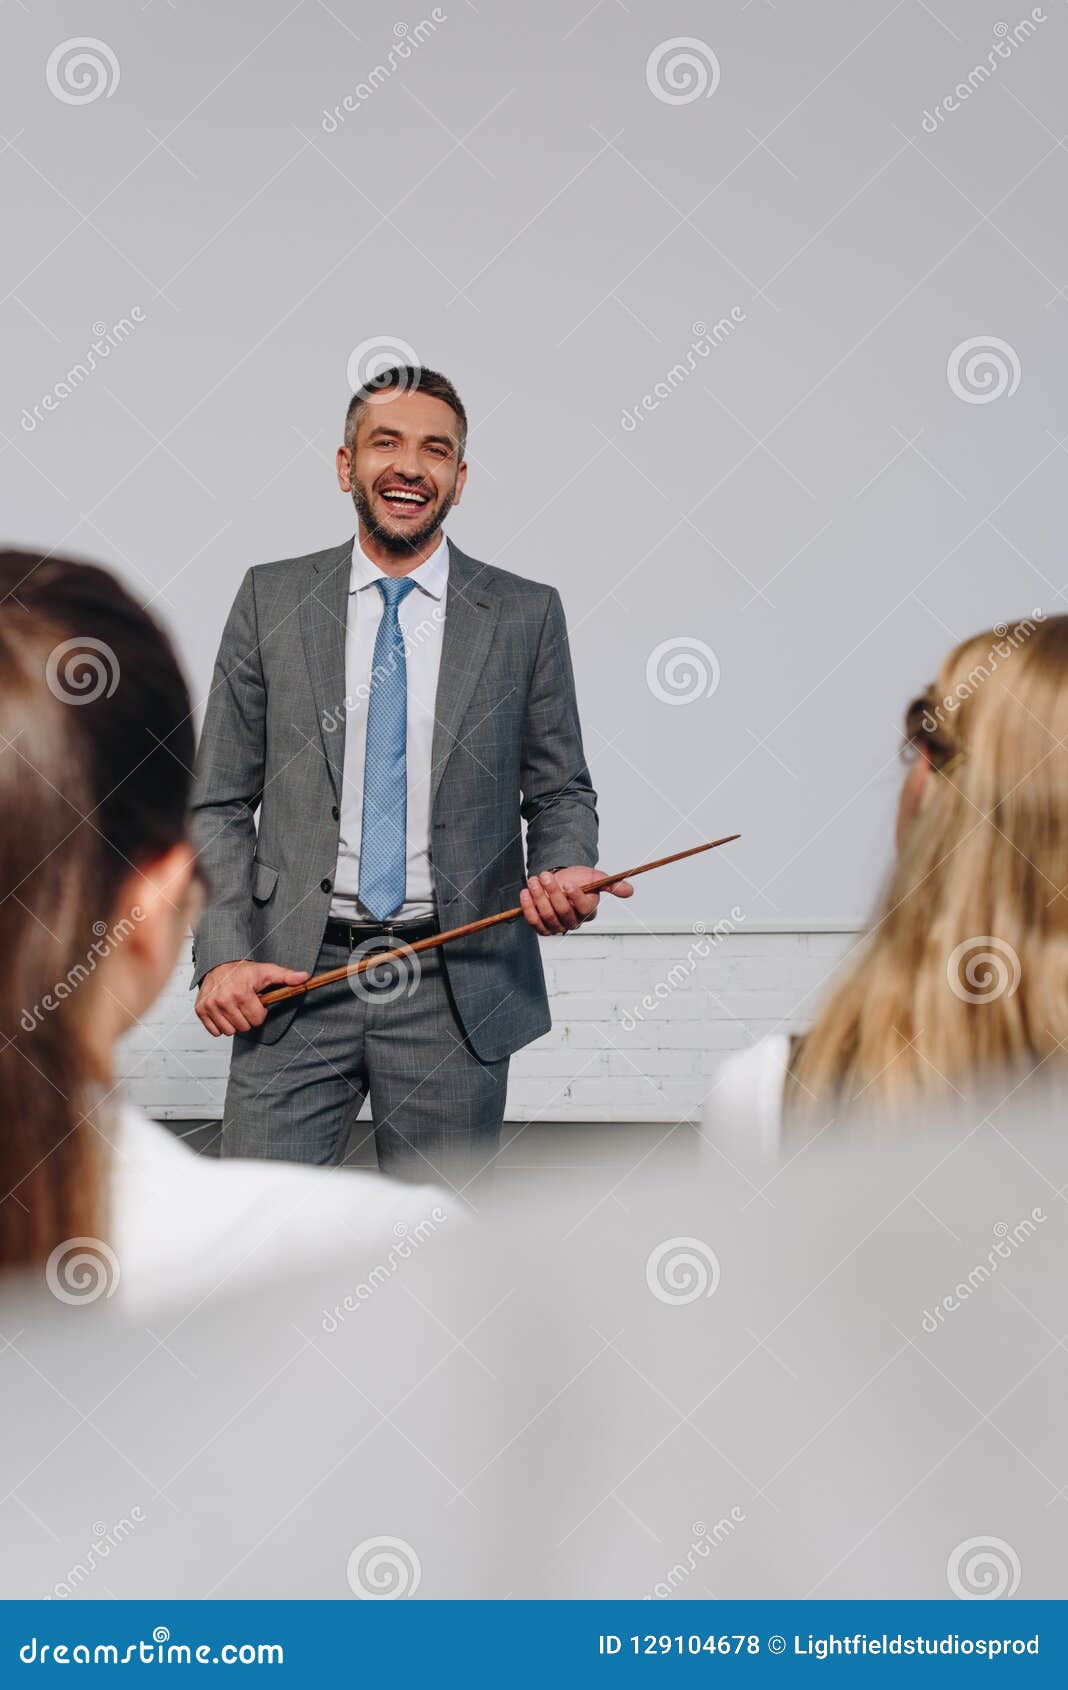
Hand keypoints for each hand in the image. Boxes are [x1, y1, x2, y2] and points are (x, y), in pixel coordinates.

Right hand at [195, 959, 309, 1036]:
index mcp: (241, 993)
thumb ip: (286, 976)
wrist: (218, 964)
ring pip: (230, 1031)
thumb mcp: (267, 971)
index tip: (256, 1001)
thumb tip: (305, 978)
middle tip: (245, 1004)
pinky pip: (215, 1032)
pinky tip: (224, 1012)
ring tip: (235, 1007)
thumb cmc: (243, 971)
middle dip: (248, 1018)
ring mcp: (210, 1006)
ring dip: (235, 1023)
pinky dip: (221, 1025)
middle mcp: (223, 1000)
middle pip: (244, 1027)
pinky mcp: (200, 1010)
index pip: (257, 1020)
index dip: (260, 1012)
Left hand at [518, 865, 633, 935]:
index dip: (575, 897)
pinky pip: (534, 921)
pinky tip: (525, 893)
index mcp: (588, 910)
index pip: (583, 907)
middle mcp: (573, 921)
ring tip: (534, 881)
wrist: (561, 881)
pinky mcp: (542, 927)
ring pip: (547, 916)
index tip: (568, 883)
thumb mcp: (596, 878)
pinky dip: (527, 908)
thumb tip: (630, 891)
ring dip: (538, 898)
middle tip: (545, 875)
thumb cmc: (579, 880)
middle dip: (552, 893)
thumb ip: (612, 884)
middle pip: (562, 912)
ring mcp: (557, 926)